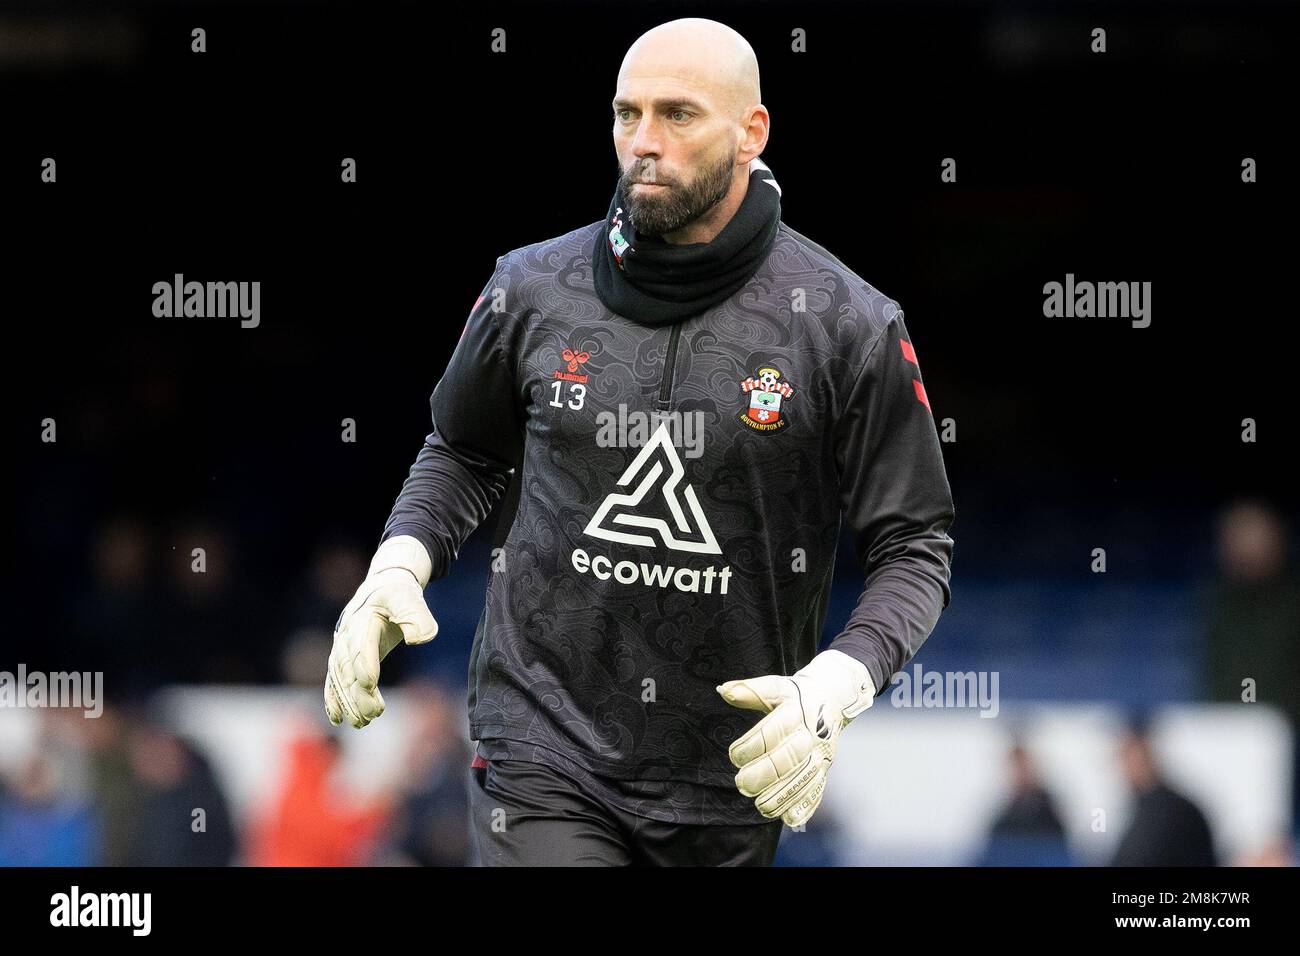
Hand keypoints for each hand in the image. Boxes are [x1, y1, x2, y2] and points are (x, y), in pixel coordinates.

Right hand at [324, 536, 437, 727]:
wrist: (381, 588)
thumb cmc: (398, 595)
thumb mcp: (409, 599)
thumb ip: (417, 616)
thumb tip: (419, 639)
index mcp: (364, 619)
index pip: (362, 645)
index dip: (364, 664)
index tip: (369, 683)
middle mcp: (348, 635)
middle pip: (349, 667)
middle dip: (358, 692)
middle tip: (372, 714)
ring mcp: (342, 647)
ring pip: (340, 678)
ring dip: (348, 701)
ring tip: (362, 722)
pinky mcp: (342, 658)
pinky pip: (334, 680)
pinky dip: (334, 699)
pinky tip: (338, 718)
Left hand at [717, 649, 875, 826]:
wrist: (832, 698)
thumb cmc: (795, 695)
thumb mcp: (773, 688)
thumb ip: (748, 691)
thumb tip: (722, 690)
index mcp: (796, 711)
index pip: (773, 730)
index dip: (752, 745)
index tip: (733, 755)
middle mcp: (811, 734)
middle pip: (789, 757)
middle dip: (765, 774)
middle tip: (742, 784)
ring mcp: (821, 753)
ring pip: (804, 778)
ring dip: (782, 795)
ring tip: (761, 806)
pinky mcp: (825, 768)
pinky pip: (818, 789)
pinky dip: (805, 806)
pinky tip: (789, 818)